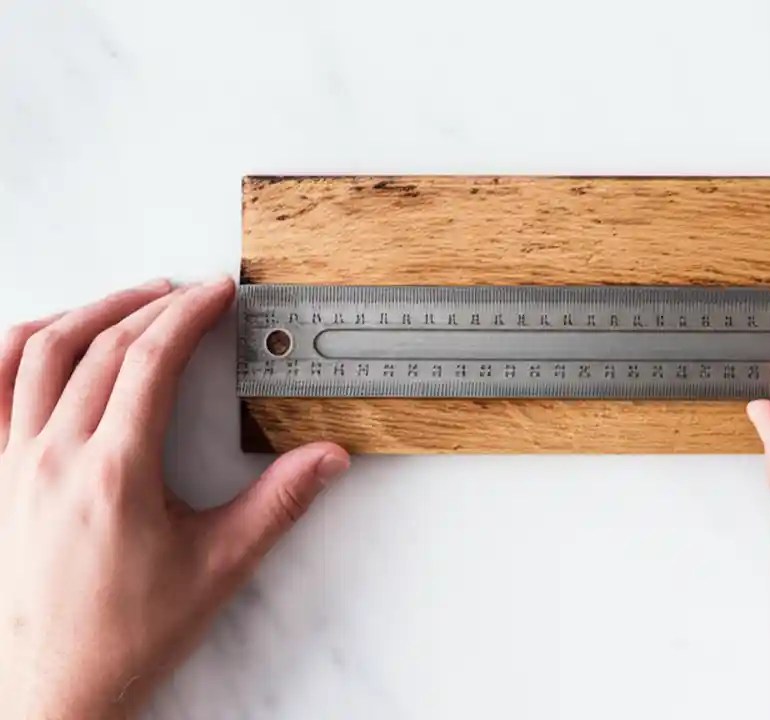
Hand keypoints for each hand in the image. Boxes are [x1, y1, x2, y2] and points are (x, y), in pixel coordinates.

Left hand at [0, 278, 348, 719]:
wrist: (57, 685)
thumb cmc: (130, 632)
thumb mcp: (220, 565)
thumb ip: (279, 503)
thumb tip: (328, 458)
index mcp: (115, 471)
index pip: (150, 361)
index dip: (188, 315)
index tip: (216, 293)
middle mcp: (55, 456)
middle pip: (98, 346)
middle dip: (149, 306)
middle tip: (189, 294)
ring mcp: (12, 462)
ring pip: (37, 354)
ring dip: (85, 312)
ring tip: (127, 300)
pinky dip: (14, 348)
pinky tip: (43, 337)